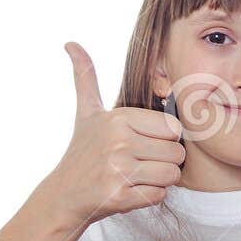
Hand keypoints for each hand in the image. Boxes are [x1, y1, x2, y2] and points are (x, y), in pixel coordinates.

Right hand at [38, 42, 184, 227]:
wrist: (63, 195)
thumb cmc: (83, 153)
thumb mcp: (86, 113)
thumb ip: (85, 78)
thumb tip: (71, 43)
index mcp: (119, 118)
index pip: (174, 128)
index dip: (163, 139)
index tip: (141, 143)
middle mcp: (119, 141)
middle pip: (177, 153)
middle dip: (163, 161)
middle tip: (137, 163)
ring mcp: (118, 169)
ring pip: (172, 174)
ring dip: (158, 180)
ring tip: (134, 176)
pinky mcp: (119, 195)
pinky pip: (159, 195)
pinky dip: (149, 197)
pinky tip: (128, 191)